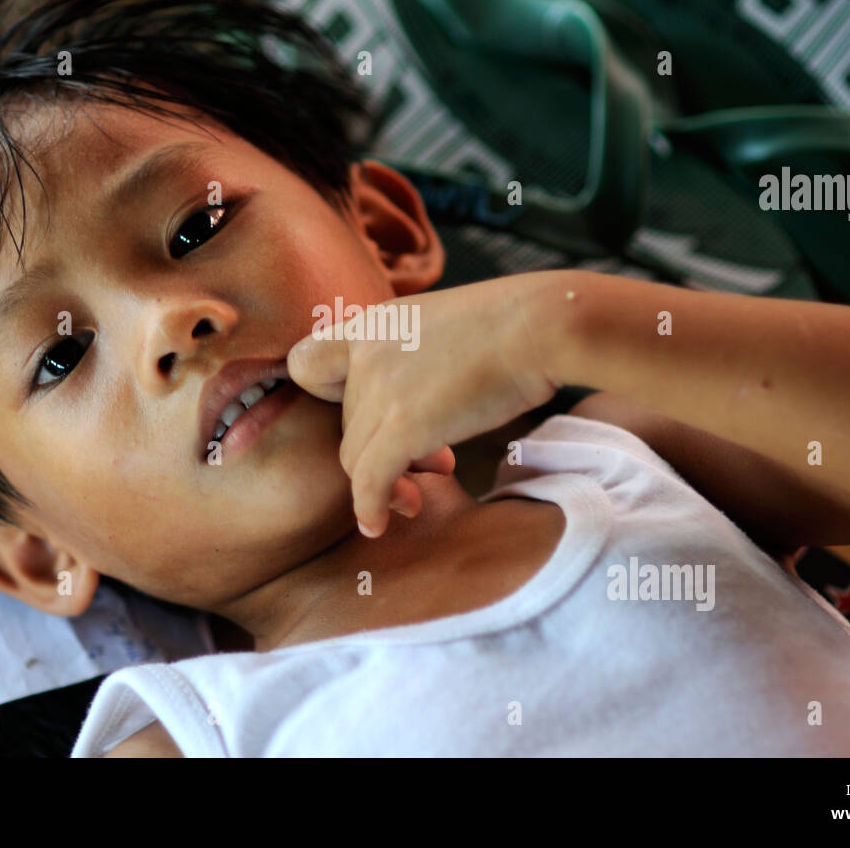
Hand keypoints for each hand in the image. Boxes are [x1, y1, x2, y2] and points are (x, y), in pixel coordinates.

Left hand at [287, 273, 562, 536]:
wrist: (543, 324)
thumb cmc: (513, 326)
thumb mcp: (444, 326)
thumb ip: (414, 356)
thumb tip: (420, 397)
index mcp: (373, 325)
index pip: (306, 363)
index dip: (325, 398)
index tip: (360, 416)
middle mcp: (366, 354)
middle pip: (346, 424)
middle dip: (381, 449)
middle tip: (429, 462)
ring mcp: (381, 389)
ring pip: (355, 458)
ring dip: (384, 483)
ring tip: (419, 494)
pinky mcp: (404, 425)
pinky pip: (369, 481)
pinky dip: (370, 508)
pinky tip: (379, 526)